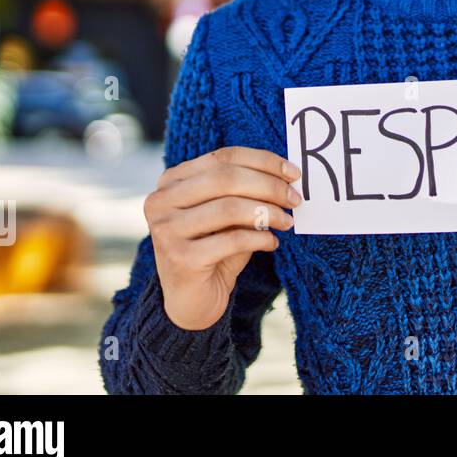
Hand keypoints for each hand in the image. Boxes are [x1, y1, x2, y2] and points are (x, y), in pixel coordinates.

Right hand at [143, 146, 300, 329]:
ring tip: (287, 222)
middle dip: (269, 186)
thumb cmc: (215, 248)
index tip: (293, 172)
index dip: (263, 161)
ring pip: (229, 207)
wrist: (193, 299)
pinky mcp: (181, 258)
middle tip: (295, 198)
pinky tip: (272, 244)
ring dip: (268, 213)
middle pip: (226, 178)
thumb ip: (246, 190)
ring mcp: (167, 230)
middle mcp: (161, 201)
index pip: (223, 157)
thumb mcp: (228, 213)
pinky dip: (260, 239)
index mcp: (171, 181)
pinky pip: (232, 240)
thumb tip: (287, 174)